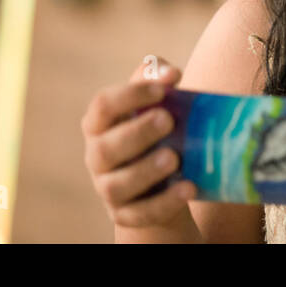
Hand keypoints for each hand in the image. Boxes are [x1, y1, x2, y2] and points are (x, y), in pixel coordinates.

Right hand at [82, 57, 196, 228]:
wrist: (162, 183)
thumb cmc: (157, 132)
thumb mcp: (155, 105)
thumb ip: (157, 80)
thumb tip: (170, 72)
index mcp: (100, 124)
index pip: (102, 105)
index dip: (131, 94)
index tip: (163, 88)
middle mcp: (97, 157)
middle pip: (104, 148)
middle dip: (136, 133)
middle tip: (168, 120)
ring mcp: (108, 189)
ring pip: (116, 185)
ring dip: (145, 170)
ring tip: (174, 158)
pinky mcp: (126, 214)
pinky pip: (140, 213)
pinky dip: (164, 202)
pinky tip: (188, 188)